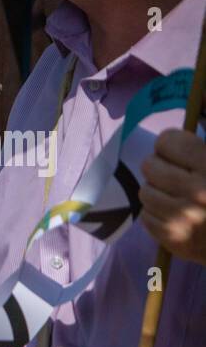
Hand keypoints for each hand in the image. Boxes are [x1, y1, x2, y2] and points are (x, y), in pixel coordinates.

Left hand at [140, 128, 205, 265]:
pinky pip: (146, 217)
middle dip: (161, 166)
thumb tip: (193, 107)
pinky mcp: (172, 239)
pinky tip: (175, 213)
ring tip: (176, 194)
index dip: (170, 143)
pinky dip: (157, 213)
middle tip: (174, 172)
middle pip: (150, 165)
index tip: (177, 149)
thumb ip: (200, 145)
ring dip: (157, 190)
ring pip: (145, 191)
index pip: (168, 142)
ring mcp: (181, 218)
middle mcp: (196, 192)